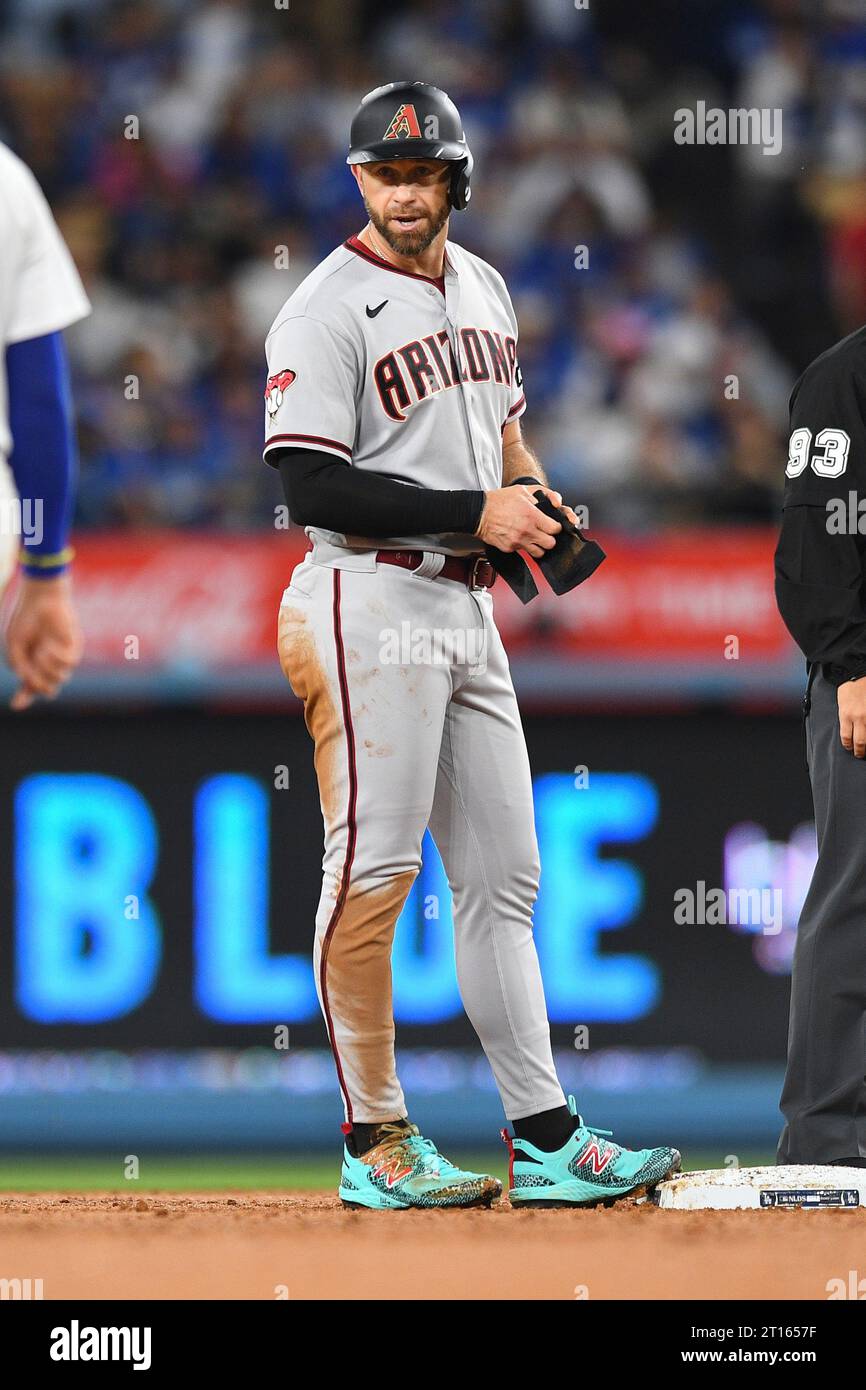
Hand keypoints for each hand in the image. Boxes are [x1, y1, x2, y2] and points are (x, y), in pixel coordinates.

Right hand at [5, 574, 83, 710]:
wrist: (40, 598)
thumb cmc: (25, 619)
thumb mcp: (14, 644)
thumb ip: (19, 666)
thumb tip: (29, 684)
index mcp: (30, 662)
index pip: (29, 687)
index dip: (23, 698)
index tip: (15, 706)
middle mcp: (47, 663)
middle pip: (46, 688)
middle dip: (37, 684)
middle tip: (31, 669)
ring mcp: (61, 656)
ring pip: (59, 679)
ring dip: (46, 669)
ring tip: (40, 651)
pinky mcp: (74, 648)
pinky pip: (68, 664)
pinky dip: (56, 659)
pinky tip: (48, 646)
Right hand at [475, 485, 561, 557]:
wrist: (478, 513)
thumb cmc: (498, 501)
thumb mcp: (521, 490)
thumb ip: (540, 494)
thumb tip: (553, 502)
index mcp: (532, 516)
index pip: (556, 529)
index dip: (556, 527)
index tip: (552, 525)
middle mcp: (527, 531)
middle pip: (550, 544)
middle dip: (550, 538)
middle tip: (545, 533)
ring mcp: (518, 541)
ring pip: (539, 552)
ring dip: (539, 546)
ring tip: (534, 538)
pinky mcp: (510, 548)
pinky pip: (522, 552)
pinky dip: (523, 546)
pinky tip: (518, 537)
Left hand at [838, 677, 865, 756]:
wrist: (857, 672)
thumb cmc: (849, 687)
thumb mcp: (842, 705)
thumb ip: (846, 719)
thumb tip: (850, 732)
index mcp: (846, 715)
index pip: (846, 738)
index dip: (848, 746)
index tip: (849, 748)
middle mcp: (859, 717)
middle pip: (860, 742)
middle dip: (860, 751)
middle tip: (860, 754)